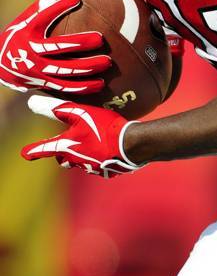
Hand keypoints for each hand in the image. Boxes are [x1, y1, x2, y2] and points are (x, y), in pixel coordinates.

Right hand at [0, 0, 110, 93]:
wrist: (1, 64)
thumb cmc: (23, 33)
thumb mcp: (29, 15)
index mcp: (27, 31)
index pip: (42, 17)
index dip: (57, 7)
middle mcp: (30, 50)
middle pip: (57, 47)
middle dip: (80, 43)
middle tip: (101, 38)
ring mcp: (36, 69)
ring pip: (64, 70)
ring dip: (87, 67)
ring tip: (107, 62)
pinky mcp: (43, 83)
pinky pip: (64, 87)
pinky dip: (82, 87)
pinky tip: (100, 84)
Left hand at [22, 95, 140, 177]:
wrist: (131, 144)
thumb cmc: (104, 128)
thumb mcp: (80, 113)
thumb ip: (57, 109)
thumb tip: (33, 103)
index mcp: (67, 146)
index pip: (45, 149)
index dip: (34, 150)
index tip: (25, 153)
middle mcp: (76, 160)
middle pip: (63, 159)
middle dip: (63, 154)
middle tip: (68, 145)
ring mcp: (91, 168)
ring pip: (80, 164)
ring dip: (81, 156)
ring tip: (92, 145)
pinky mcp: (106, 172)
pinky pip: (98, 166)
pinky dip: (99, 160)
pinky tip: (108, 151)